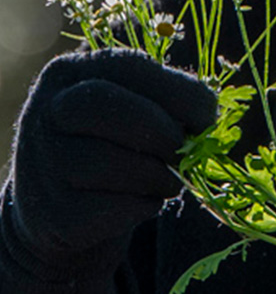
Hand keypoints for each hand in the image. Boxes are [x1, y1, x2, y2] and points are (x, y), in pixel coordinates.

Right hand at [0, 49, 215, 293]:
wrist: (60, 224)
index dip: (178, 93)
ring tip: (159, 184)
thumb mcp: (139, 121)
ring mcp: (42, 164)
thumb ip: (172, 109)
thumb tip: (216, 118)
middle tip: (183, 153)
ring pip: (123, 164)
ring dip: (160, 178)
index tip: (208, 116)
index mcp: (75, 74)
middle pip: (116, 112)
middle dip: (165, 135)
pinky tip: (137, 208)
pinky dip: (142, 209)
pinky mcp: (51, 214)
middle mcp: (47, 112)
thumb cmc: (119, 158)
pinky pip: (119, 208)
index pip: (130, 69)